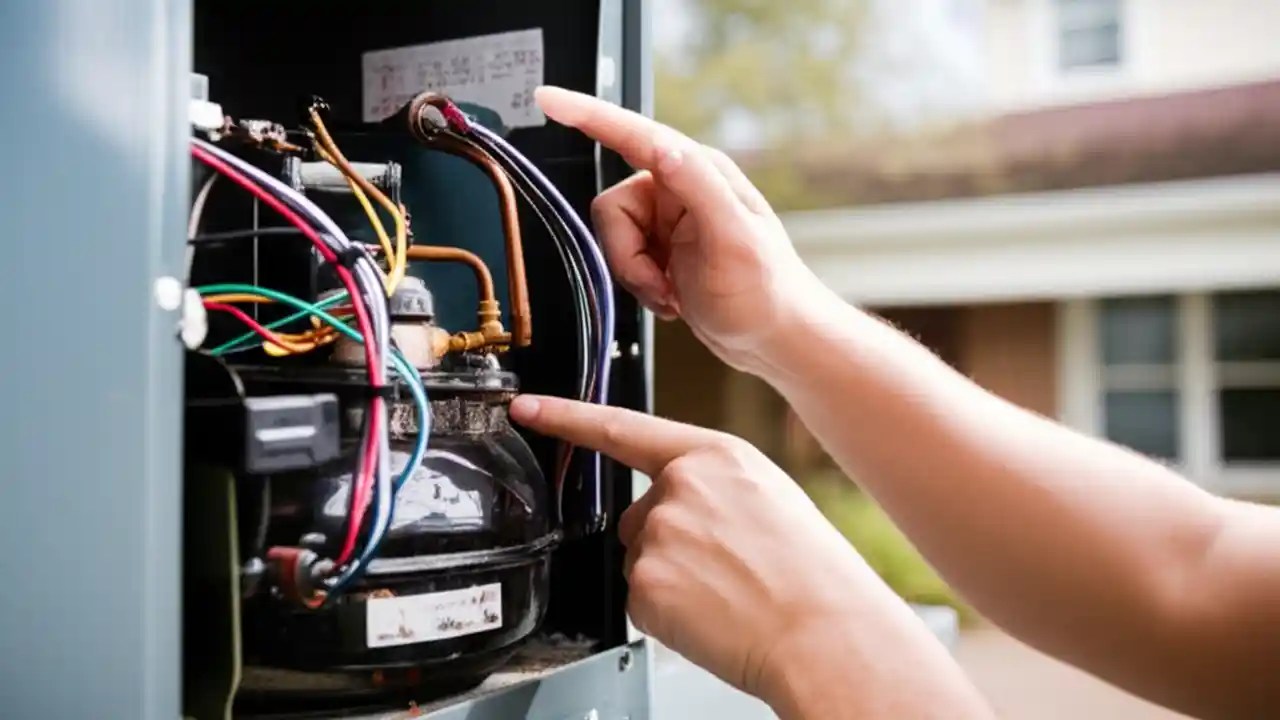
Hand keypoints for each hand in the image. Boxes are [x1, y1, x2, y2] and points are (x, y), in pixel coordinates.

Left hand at [509, 394, 889, 703]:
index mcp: (714, 455)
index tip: (527, 408)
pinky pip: (643, 599)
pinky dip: (669, 614)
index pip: (622, 428)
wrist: (825, 632)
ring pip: (642, 559)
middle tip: (726, 568)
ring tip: (727, 591)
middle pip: (640, 515)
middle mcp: (679, 486)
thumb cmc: (811, 572)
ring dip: (672, 579)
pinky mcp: (646, 584)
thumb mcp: (768, 496)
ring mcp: (658, 535)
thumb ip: (713, 484)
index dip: (566, 417)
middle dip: (670, 543)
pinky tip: (711, 614)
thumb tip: (678, 500)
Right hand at [535, 87, 826, 371]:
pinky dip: (641, 287)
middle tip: (661, 285)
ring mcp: (668, 221)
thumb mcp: (733, 239)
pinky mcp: (661, 249)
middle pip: (612, 206)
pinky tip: (673, 298)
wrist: (773, 341)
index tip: (547, 99)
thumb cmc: (766, 293)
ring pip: (612, 238)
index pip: (635, 136)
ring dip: (636, 276)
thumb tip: (663, 146)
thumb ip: (697, 187)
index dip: (588, 115)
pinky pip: (622, 261)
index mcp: (700, 172)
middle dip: (627, 255)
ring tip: (672, 295)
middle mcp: (680, 189)